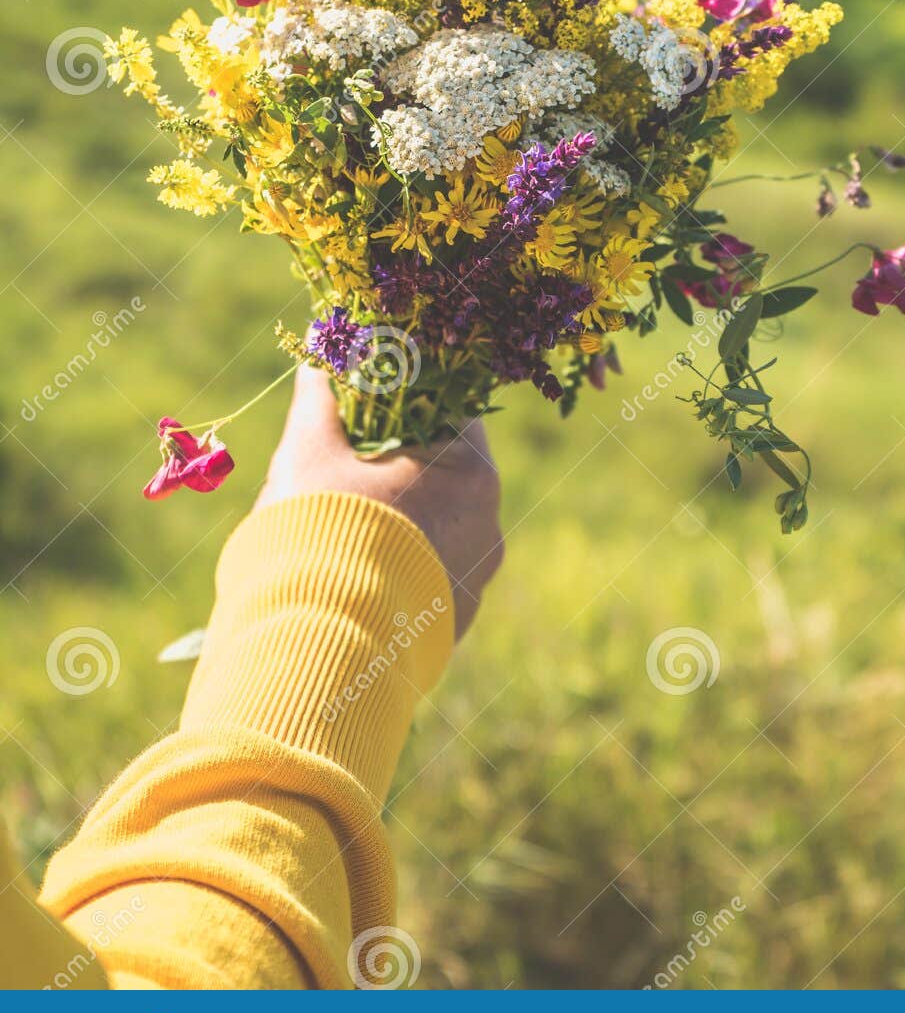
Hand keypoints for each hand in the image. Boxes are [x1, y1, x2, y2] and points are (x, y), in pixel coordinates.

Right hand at [256, 367, 502, 638]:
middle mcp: (489, 528)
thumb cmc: (317, 533)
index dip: (412, 399)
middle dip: (401, 462)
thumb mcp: (307, 454)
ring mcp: (475, 581)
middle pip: (449, 473)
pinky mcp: (454, 626)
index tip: (375, 400)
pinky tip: (355, 568)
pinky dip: (400, 567)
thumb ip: (317, 403)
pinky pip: (431, 578)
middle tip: (349, 459)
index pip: (455, 413)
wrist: (315, 649)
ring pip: (441, 529)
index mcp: (471, 475)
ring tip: (344, 520)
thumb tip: (316, 364)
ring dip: (401, 518)